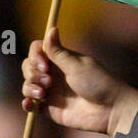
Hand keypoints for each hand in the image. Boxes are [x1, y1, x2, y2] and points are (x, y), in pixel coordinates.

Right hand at [21, 28, 137, 136]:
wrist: (110, 110)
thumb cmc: (98, 83)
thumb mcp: (77, 65)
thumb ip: (59, 52)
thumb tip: (51, 28)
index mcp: (61, 60)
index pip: (38, 50)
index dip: (35, 56)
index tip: (44, 64)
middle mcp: (54, 73)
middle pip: (29, 67)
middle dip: (32, 73)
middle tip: (48, 81)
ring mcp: (51, 91)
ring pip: (28, 84)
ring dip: (30, 87)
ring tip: (43, 94)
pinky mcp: (50, 108)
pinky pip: (31, 104)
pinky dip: (27, 104)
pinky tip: (31, 104)